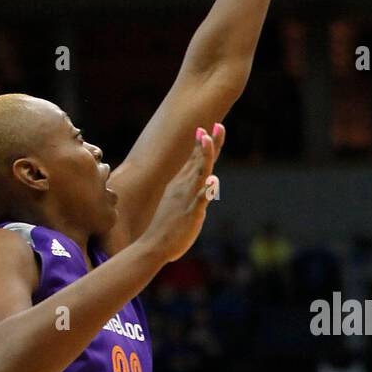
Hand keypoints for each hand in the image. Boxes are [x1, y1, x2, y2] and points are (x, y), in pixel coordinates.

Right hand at [141, 124, 224, 263]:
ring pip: (199, 173)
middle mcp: (184, 187)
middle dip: (210, 143)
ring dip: (205, 156)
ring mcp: (187, 198)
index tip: (208, 128)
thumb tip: (201, 185)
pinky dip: (206, 190)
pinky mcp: (191, 212)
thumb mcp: (177, 204)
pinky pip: (200, 199)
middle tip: (218, 125)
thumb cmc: (165, 227)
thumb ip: (189, 193)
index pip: (195, 160)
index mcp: (181, 184)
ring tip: (210, 140)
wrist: (153, 245)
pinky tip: (213, 180)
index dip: (203, 145)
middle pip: (200, 161)